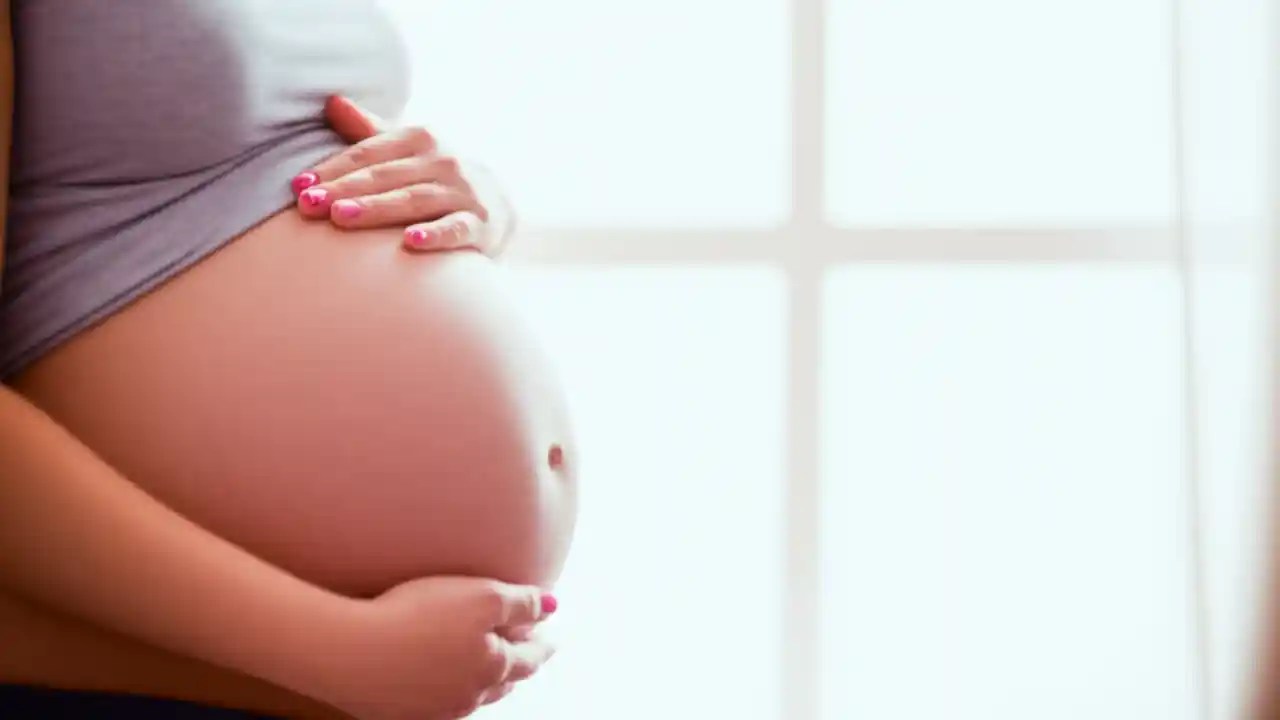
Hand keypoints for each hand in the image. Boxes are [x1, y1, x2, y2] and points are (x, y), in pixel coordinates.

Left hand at [289, 96, 514, 256]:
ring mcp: (464, 193)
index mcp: (422, 138)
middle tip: (309, 204)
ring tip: (341, 217)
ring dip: (377, 208)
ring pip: (414, 200)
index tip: (300, 185)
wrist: (501, 205)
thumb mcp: (411, 149)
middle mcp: (445, 160)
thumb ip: (371, 131)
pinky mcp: (481, 225)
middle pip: (386, 176)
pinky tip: (410, 242)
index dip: (334, 167)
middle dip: (345, 189)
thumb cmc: (442, 177)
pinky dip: (435, 235)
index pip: (370, 152)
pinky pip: (455, 230)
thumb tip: (332, 101)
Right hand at [310, 576, 557, 719]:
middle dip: (519, 665)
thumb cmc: (418, 615)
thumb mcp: (482, 596)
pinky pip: (440, 705)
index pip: (530, 657)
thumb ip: (521, 602)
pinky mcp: (405, 713)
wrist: (351, 652)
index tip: (552, 639)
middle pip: (505, 681)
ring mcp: (437, 709)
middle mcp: (471, 695)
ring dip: (488, 682)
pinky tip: (445, 684)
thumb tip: (552, 607)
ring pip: (474, 697)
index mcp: (494, 665)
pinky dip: (452, 692)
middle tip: (529, 655)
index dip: (543, 645)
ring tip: (494, 671)